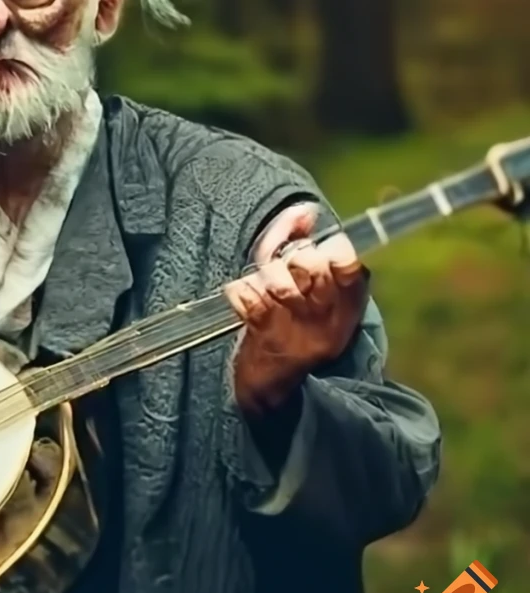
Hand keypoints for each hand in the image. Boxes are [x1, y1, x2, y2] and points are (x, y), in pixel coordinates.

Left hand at [225, 203, 365, 416]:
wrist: (272, 382)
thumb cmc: (292, 322)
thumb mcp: (313, 288)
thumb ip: (302, 240)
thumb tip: (303, 210)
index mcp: (346, 304)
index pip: (351, 267)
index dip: (334, 250)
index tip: (325, 251)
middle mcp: (326, 318)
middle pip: (311, 265)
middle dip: (294, 256)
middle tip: (289, 267)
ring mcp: (295, 329)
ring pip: (278, 280)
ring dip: (267, 275)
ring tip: (265, 286)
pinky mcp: (264, 337)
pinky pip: (248, 297)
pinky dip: (241, 291)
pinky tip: (243, 297)